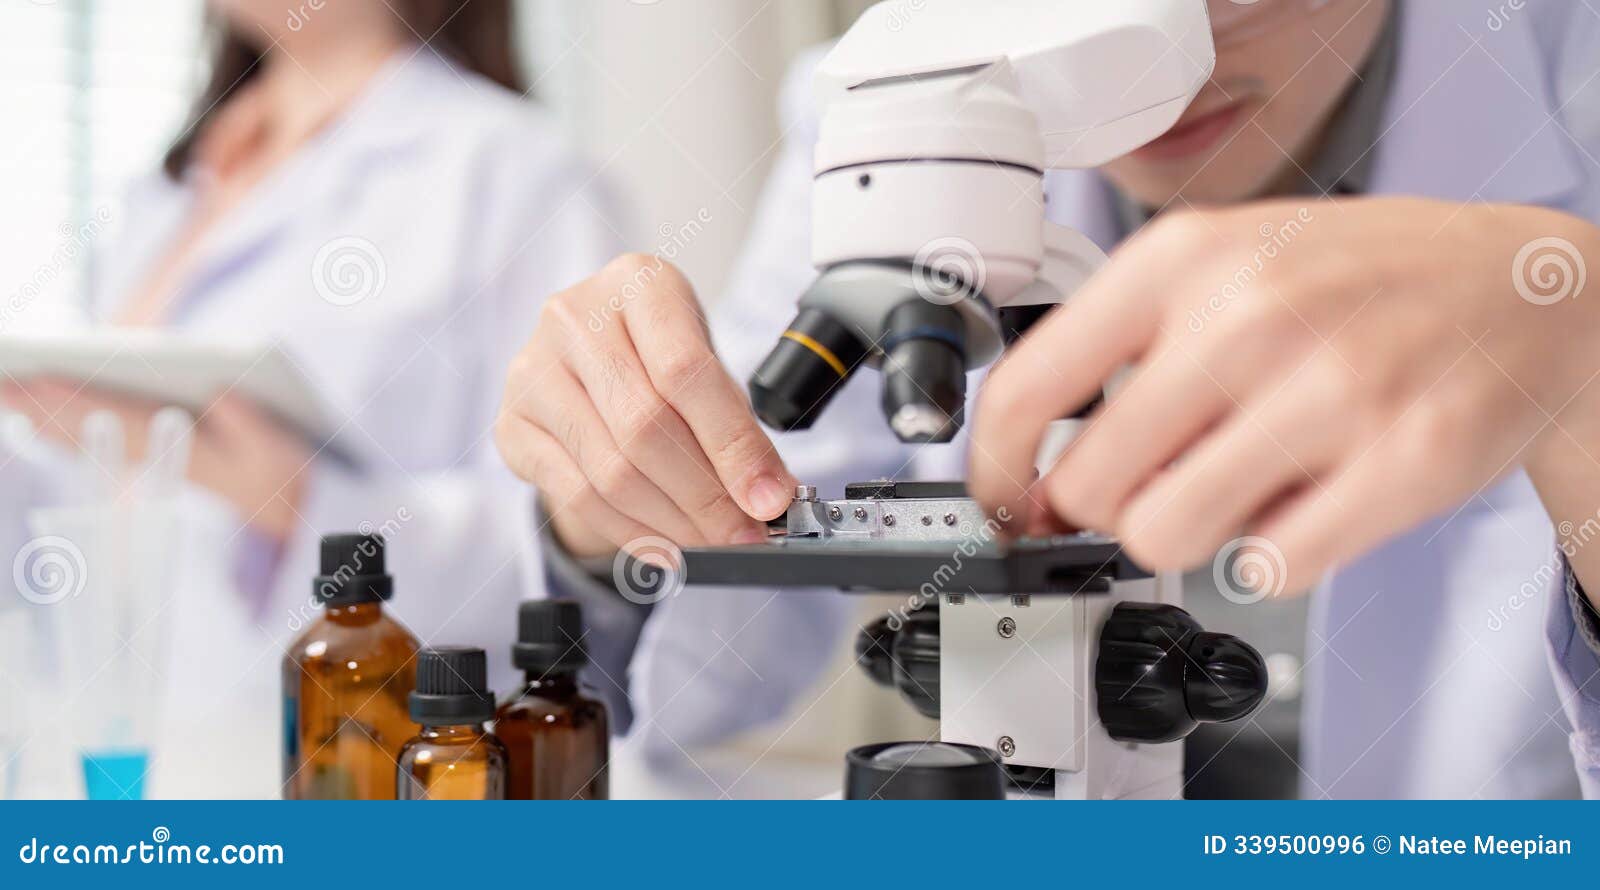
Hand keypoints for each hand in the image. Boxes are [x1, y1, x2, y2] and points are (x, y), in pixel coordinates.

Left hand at [2, 379, 311, 543]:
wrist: (279, 515)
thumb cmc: (278, 479)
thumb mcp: (280, 457)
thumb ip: (253, 426)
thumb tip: (224, 392)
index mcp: (185, 455)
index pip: (122, 420)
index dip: (81, 398)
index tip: (41, 379)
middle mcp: (158, 459)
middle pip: (93, 427)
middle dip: (46, 405)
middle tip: (4, 385)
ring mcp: (148, 458)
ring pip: (87, 438)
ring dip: (46, 418)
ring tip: (10, 395)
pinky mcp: (146, 455)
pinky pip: (96, 443)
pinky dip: (63, 432)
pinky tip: (38, 420)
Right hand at [495, 254, 795, 558]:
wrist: (590, 358)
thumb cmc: (658, 356)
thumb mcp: (706, 365)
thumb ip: (735, 423)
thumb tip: (770, 495)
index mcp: (637, 283)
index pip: (687, 371)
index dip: (733, 445)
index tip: (768, 498)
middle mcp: (573, 317)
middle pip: (645, 427)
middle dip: (706, 496)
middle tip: (744, 533)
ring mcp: (532, 370)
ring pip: (610, 470)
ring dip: (672, 522)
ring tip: (713, 541)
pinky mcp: (512, 424)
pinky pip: (576, 495)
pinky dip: (631, 531)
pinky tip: (665, 544)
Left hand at [970, 197, 1599, 593]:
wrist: (1523, 285)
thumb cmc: (1356, 281)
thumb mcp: (1223, 264)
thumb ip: (1121, 352)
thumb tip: (1036, 474)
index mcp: (1183, 259)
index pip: (1030, 384)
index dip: (995, 467)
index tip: (1005, 500)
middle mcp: (1248, 317)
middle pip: (1090, 484)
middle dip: (1105, 507)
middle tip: (1150, 488)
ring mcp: (1329, 390)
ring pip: (1164, 536)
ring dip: (1186, 532)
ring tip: (1235, 487)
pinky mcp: (1402, 463)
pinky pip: (1267, 569)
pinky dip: (1273, 555)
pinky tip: (1305, 501)